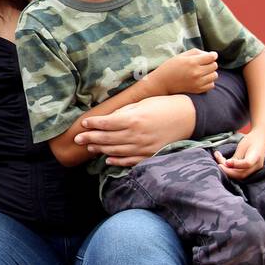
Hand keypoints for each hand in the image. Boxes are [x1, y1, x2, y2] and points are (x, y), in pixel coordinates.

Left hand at [73, 95, 195, 167]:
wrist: (187, 117)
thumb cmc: (164, 106)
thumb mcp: (142, 103)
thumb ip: (124, 111)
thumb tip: (108, 118)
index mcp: (132, 119)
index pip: (106, 123)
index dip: (93, 124)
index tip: (83, 124)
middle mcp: (135, 134)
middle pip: (106, 139)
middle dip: (89, 138)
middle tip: (77, 139)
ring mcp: (142, 147)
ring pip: (115, 151)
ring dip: (100, 150)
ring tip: (89, 147)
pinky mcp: (149, 154)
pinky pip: (129, 161)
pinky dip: (117, 161)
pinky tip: (107, 159)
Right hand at [149, 49, 218, 95]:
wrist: (162, 83)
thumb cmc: (170, 67)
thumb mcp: (181, 56)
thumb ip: (196, 52)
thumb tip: (209, 54)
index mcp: (192, 62)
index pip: (212, 57)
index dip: (212, 55)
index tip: (210, 56)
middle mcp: (196, 72)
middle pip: (214, 66)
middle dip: (210, 63)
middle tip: (203, 64)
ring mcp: (197, 82)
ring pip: (214, 75)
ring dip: (210, 73)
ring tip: (202, 72)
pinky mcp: (197, 90)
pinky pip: (211, 85)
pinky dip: (208, 81)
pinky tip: (201, 79)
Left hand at [215, 132, 264, 179]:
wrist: (261, 139)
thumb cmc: (251, 140)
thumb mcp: (243, 146)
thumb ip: (236, 157)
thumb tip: (226, 165)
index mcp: (256, 157)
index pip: (247, 164)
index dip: (236, 164)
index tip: (226, 162)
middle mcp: (256, 165)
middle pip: (241, 174)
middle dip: (228, 171)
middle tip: (218, 165)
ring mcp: (254, 169)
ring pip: (239, 175)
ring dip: (227, 170)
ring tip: (219, 160)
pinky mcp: (250, 170)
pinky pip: (238, 172)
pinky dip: (230, 169)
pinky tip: (222, 161)